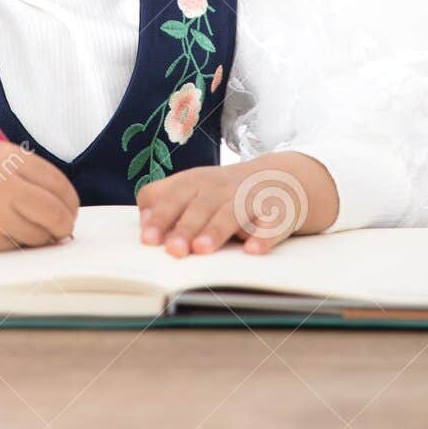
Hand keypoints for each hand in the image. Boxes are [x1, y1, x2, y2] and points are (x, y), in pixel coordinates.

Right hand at [0, 142, 79, 254]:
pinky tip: (3, 243)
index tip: (66, 215)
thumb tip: (61, 208)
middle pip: (57, 210)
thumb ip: (19, 177)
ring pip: (42, 234)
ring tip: (26, 239)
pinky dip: (18, 250)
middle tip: (59, 235)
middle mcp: (3, 179)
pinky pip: (18, 249)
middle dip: (63, 226)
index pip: (58, 183)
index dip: (68, 204)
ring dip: (41, 241)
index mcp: (6, 156)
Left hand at [136, 151, 338, 257]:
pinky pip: (270, 225)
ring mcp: (248, 198)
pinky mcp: (276, 212)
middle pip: (199, 206)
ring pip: (231, 213)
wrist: (281, 178)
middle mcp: (220, 188)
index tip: (148, 240)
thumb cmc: (223, 193)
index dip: (160, 217)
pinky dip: (263, 237)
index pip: (172, 196)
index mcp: (194, 183)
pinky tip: (253, 250)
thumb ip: (163, 203)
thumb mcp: (192, 190)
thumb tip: (146, 226)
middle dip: (185, 228)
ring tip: (202, 249)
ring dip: (216, 230)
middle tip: (173, 250)